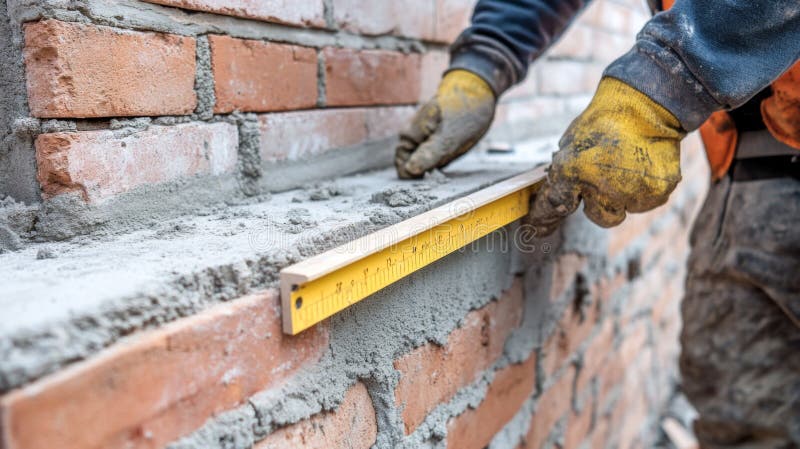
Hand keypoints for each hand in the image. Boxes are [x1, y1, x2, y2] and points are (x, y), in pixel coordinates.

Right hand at [395, 70, 495, 178]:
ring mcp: (426, 137)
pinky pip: (437, 154)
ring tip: (454, 148)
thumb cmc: (464, 110)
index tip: (434, 171)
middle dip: (431, 169)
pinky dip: (446, 156)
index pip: (403, 168)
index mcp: (410, 135)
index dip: (417, 175)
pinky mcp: (437, 137)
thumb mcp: (449, 136)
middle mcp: (414, 137)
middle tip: (448, 157)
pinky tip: (457, 146)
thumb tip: (410, 171)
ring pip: (428, 161)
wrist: (480, 88)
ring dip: (440, 162)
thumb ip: (429, 154)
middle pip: (416, 166)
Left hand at [529, 77, 685, 235]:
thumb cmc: (604, 122)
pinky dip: (643, 190)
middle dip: (599, 203)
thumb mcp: (571, 144)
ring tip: (626, 167)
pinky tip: (642, 167)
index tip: (539, 225)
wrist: (645, 106)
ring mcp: (632, 193)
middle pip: (598, 217)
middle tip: (605, 179)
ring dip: (623, 196)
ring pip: (624, 210)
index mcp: (574, 172)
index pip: (554, 205)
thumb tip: (557, 196)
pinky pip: (645, 202)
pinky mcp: (656, 193)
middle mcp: (603, 189)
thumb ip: (564, 174)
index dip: (544, 217)